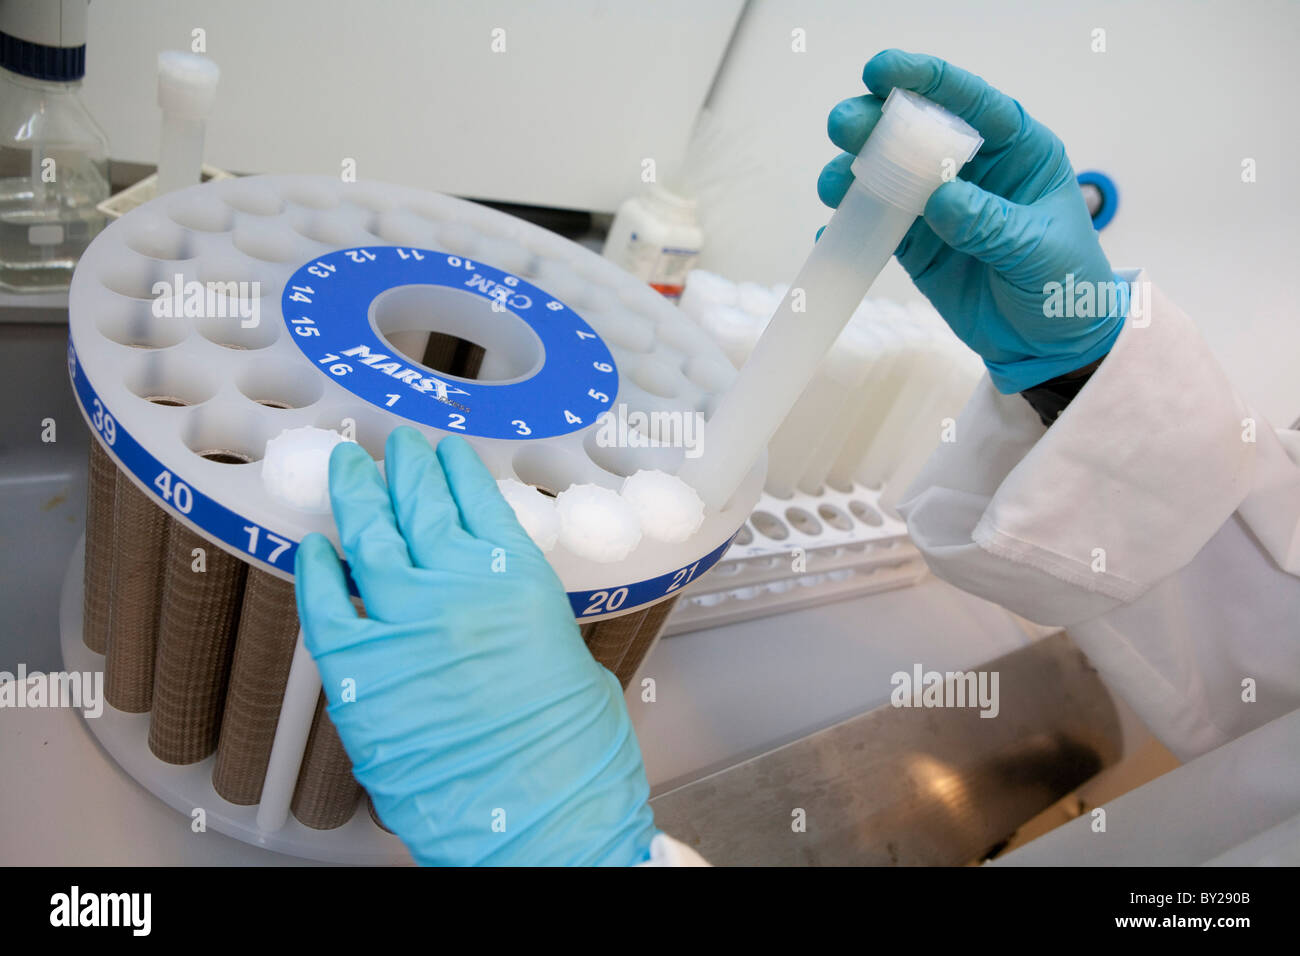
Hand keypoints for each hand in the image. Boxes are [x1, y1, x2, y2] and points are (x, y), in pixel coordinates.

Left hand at [294, 426, 657, 864]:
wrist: (543, 819)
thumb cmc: (572, 754)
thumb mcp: (567, 655)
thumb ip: (519, 615)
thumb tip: (491, 601)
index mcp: (518, 579)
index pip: (476, 500)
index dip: (453, 469)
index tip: (441, 450)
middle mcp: (457, 586)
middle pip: (419, 505)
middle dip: (404, 468)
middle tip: (392, 445)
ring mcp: (403, 624)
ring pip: (370, 536)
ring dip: (358, 496)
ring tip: (350, 467)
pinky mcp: (359, 671)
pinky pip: (327, 604)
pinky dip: (318, 571)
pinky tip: (316, 548)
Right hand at [818, 49, 1128, 392]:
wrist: (1050, 346)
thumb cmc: (1065, 287)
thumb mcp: (1039, 252)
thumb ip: (991, 223)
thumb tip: (940, 198)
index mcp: (1018, 152)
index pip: (971, 103)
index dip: (926, 81)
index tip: (881, 71)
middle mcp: (974, 170)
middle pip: (917, 132)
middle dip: (875, 123)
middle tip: (843, 126)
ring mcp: (940, 207)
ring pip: (889, 176)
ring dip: (855, 174)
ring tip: (833, 185)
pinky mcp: (918, 245)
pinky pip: (878, 226)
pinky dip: (852, 226)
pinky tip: (832, 230)